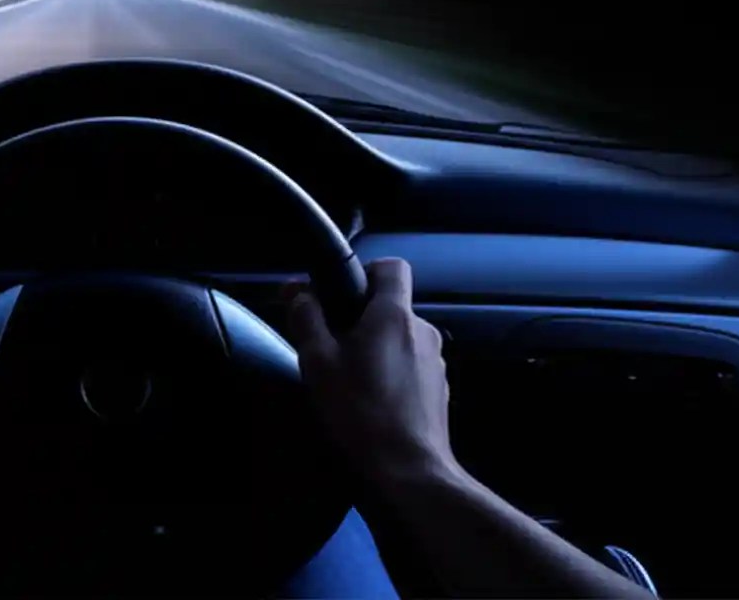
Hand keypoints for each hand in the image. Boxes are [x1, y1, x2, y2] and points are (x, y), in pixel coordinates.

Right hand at [285, 258, 455, 484]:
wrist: (407, 472)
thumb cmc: (359, 413)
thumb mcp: (317, 362)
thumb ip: (306, 318)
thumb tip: (299, 292)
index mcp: (394, 315)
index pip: (391, 267)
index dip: (364, 272)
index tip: (340, 296)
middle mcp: (423, 331)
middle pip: (391, 307)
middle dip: (361, 320)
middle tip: (330, 347)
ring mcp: (437, 363)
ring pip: (400, 340)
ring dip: (376, 351)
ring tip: (348, 382)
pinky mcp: (439, 392)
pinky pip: (410, 368)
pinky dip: (391, 376)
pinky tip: (370, 404)